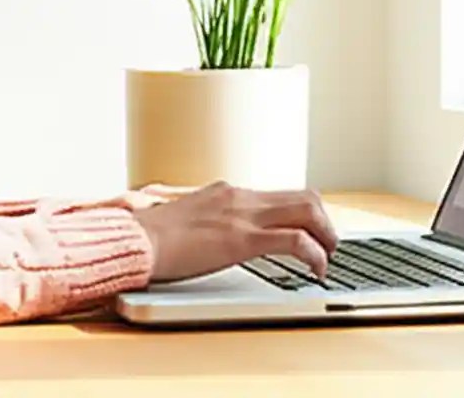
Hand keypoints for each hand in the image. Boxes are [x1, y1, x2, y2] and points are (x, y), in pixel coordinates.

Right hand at [133, 181, 337, 282]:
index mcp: (227, 193)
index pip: (280, 194)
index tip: (310, 233)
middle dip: (325, 221)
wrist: (134, 241)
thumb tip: (215, 235)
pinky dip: (315, 254)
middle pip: (304, 196)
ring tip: (327, 258)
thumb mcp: (187, 221)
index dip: (304, 214)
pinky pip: (296, 240)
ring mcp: (243, 216)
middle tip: (328, 245)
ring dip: (327, 235)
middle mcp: (240, 197)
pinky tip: (316, 269)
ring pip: (308, 211)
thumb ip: (209, 223)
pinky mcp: (242, 240)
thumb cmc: (151, 238)